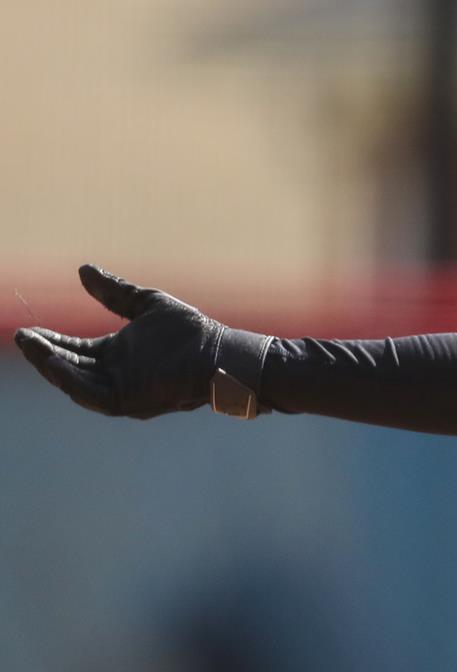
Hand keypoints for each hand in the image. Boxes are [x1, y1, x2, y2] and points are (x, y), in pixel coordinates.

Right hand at [12, 265, 225, 418]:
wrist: (220, 352)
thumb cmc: (190, 331)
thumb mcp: (145, 304)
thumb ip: (114, 292)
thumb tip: (82, 270)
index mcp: (116, 354)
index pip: (74, 349)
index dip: (50, 341)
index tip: (27, 330)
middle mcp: (114, 375)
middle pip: (69, 366)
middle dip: (44, 353)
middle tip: (22, 337)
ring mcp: (122, 390)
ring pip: (76, 382)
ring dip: (52, 366)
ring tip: (33, 347)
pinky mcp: (131, 401)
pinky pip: (94, 395)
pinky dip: (74, 381)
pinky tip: (58, 364)